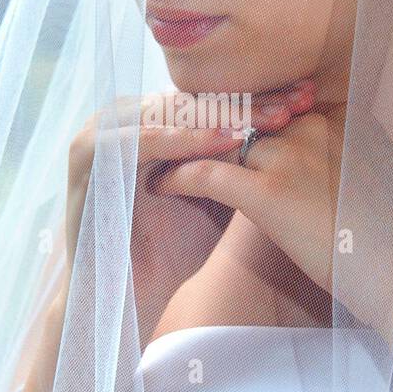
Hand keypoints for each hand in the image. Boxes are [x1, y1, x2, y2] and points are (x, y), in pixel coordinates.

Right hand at [66, 81, 316, 345]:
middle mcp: (121, 120)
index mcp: (149, 121)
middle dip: (246, 100)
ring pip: (168, 111)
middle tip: (295, 102)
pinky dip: (183, 138)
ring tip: (269, 118)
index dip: (257, 97)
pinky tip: (226, 140)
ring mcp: (99, 134)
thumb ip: (237, 156)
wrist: (130, 294)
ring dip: (220, 114)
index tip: (307, 98)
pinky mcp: (85, 158)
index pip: (208, 98)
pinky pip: (139, 139)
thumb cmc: (175, 246)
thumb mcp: (217, 193)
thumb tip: (294, 117)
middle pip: (190, 99)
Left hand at [152, 98, 392, 328]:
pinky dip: (177, 177)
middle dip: (203, 126)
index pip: (272, 103)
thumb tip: (313, 169)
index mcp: (339, 119)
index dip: (238, 114)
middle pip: (240, 113)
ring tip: (157, 157)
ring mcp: (290, 155)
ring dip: (182, 147)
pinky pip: (205, 173)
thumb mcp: (371, 181)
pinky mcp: (269, 191)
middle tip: (172, 136)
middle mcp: (312, 125)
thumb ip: (339, 160)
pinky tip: (161, 186)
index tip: (210, 124)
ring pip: (216, 137)